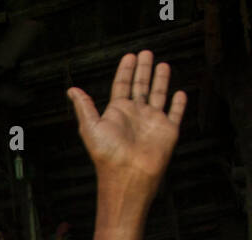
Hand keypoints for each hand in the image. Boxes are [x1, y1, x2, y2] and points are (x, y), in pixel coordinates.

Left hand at [67, 51, 185, 191]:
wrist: (129, 174)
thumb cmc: (107, 154)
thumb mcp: (91, 127)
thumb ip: (84, 107)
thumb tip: (71, 90)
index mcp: (117, 112)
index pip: (121, 85)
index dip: (125, 70)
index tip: (129, 56)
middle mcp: (135, 114)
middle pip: (140, 86)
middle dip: (143, 70)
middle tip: (146, 53)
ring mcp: (152, 121)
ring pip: (158, 95)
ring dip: (161, 80)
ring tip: (163, 64)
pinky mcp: (168, 130)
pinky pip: (175, 113)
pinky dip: (178, 103)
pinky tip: (180, 93)